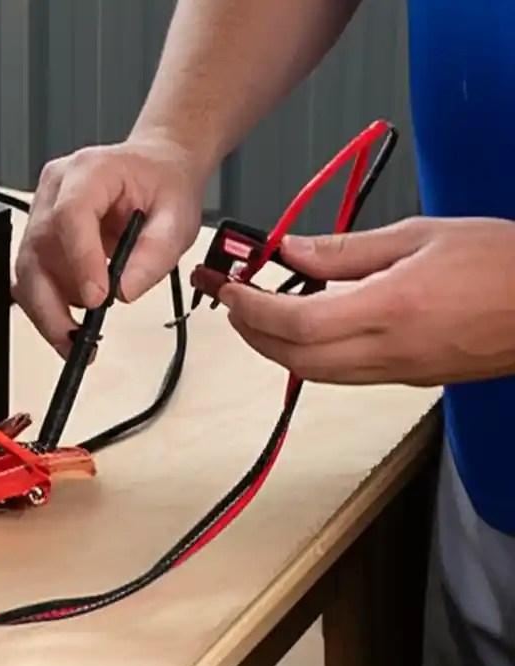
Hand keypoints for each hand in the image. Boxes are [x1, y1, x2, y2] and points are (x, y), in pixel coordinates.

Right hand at [13, 135, 208, 355]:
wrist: (155, 169)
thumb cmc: (163, 184)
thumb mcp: (178, 218)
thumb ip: (156, 254)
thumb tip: (124, 291)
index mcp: (90, 171)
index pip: (70, 215)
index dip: (79, 261)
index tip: (97, 299)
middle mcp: (56, 189)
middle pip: (35, 249)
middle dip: (49, 304)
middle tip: (74, 340)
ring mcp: (42, 211)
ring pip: (27, 269)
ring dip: (48, 309)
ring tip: (78, 337)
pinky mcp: (39, 234)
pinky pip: (33, 275)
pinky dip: (49, 303)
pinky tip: (72, 318)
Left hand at [218, 217, 514, 385]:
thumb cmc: (503, 263)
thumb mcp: (420, 235)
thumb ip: (347, 250)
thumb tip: (292, 251)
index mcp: (391, 309)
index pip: (296, 322)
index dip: (251, 307)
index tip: (228, 286)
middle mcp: (391, 351)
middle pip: (294, 358)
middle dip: (251, 333)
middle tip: (232, 301)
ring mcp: (401, 372)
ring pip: (316, 374)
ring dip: (277, 348)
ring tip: (258, 314)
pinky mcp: (411, 378)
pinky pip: (345, 375)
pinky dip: (312, 355)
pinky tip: (308, 328)